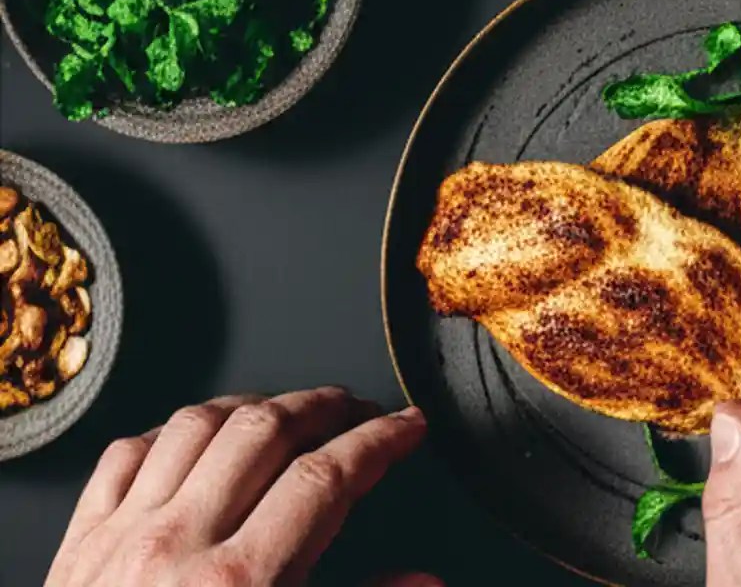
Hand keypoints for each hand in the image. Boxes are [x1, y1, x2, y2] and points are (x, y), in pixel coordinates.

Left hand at [46, 387, 441, 586]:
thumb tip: (426, 583)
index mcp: (241, 584)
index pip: (327, 478)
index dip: (379, 442)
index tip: (406, 427)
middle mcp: (178, 544)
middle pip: (265, 432)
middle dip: (323, 407)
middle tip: (357, 409)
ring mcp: (123, 537)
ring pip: (195, 425)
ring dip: (253, 406)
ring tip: (290, 411)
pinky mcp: (79, 544)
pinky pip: (126, 454)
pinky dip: (170, 431)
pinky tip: (199, 436)